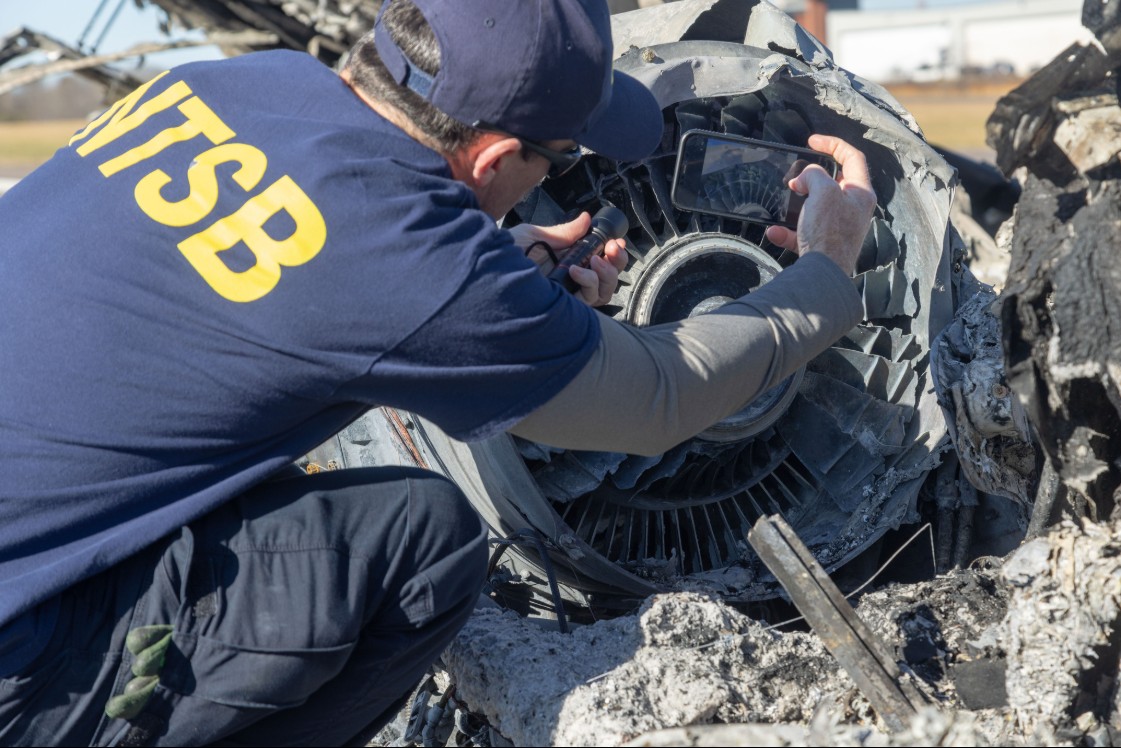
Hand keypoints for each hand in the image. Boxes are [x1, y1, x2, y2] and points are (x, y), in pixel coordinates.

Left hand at [508, 212, 627, 305]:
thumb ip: (563, 232)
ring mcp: (566, 297)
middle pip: (606, 281)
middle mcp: (569, 282)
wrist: (486, 269)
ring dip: (605, 274)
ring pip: (602, 293)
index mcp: (565, 264)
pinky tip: (575, 271)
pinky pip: (587, 301)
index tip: (616, 242)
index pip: (598, 263)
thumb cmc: (502, 256)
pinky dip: (588, 284)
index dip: (613, 254)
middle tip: (611, 249)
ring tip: (593, 261)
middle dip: (616, 263)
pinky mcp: (562, 309)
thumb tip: (586, 219)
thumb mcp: (535, 236)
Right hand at [763, 134, 876, 275]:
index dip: (832, 144)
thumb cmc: (829, 232)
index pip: (852, 157)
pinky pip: (803, 232)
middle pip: (832, 184)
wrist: (823, 274)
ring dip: (796, 206)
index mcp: (860, 193)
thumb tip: (804, 179)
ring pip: (815, 208)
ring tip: (785, 205)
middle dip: (810, 179)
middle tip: (795, 179)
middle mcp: (853, 210)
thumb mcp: (822, 191)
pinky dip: (788, 231)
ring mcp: (839, 228)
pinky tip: (775, 232)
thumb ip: (813, 175)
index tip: (812, 141)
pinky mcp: (825, 244)